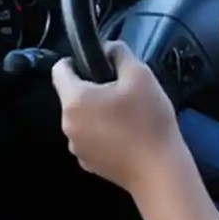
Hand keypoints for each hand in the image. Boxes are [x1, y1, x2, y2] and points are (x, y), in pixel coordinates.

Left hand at [51, 40, 187, 194]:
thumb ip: (119, 53)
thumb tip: (108, 48)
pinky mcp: (88, 164)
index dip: (76, 61)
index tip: (97, 63)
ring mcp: (77, 147)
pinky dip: (103, 133)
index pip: (59, 70)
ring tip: (128, 114)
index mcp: (75, 100)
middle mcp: (68, 125)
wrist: (159, 171)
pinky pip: (91, 138)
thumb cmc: (149, 120)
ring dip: (98, 111)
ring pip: (83, 117)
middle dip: (94, 88)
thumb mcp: (140, 75)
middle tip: (123, 90)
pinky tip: (126, 135)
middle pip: (73, 95)